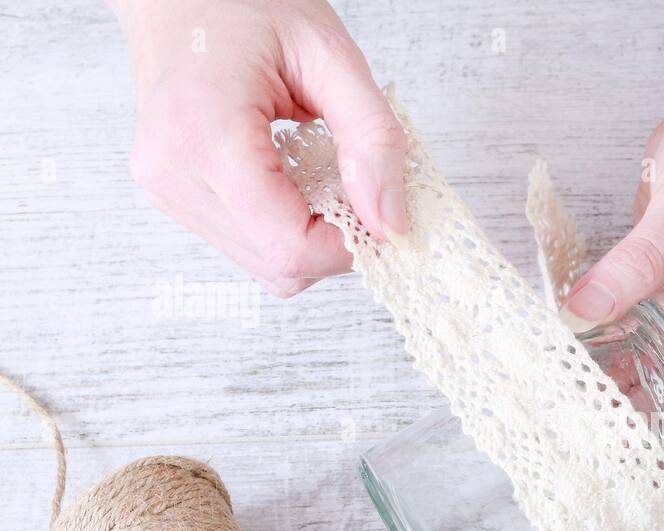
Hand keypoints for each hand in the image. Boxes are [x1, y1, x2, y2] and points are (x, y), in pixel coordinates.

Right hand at [112, 0, 406, 296]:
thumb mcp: (330, 56)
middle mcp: (176, 175)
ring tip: (319, 172)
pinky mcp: (173, 194)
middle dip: (335, 243)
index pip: (290, 247)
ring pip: (265, 266)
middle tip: (357, 187)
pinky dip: (285, 225)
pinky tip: (292, 177)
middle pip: (280, 267)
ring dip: (310, 236)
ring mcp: (168, 190)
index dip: (350, 245)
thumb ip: (372, 140)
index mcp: (207, 137)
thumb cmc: (243, 4)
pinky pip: (247, 243)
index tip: (381, 213)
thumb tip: (392, 223)